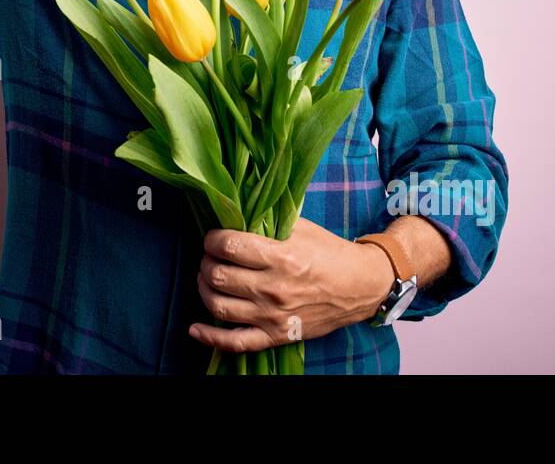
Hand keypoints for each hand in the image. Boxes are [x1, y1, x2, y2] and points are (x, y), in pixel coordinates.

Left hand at [189, 217, 394, 352]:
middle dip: (206, 262)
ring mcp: (272, 316)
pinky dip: (210, 337)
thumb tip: (234, 212)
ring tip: (208, 278)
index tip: (214, 237)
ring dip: (204, 289)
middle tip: (211, 256)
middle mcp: (273, 289)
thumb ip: (268, 220)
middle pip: (218, 276)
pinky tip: (194, 328)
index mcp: (281, 257)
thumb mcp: (302, 228)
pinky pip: (235, 342)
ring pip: (219, 306)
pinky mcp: (276, 336)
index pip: (229, 246)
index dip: (213, 239)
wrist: (360, 287)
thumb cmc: (330, 253)